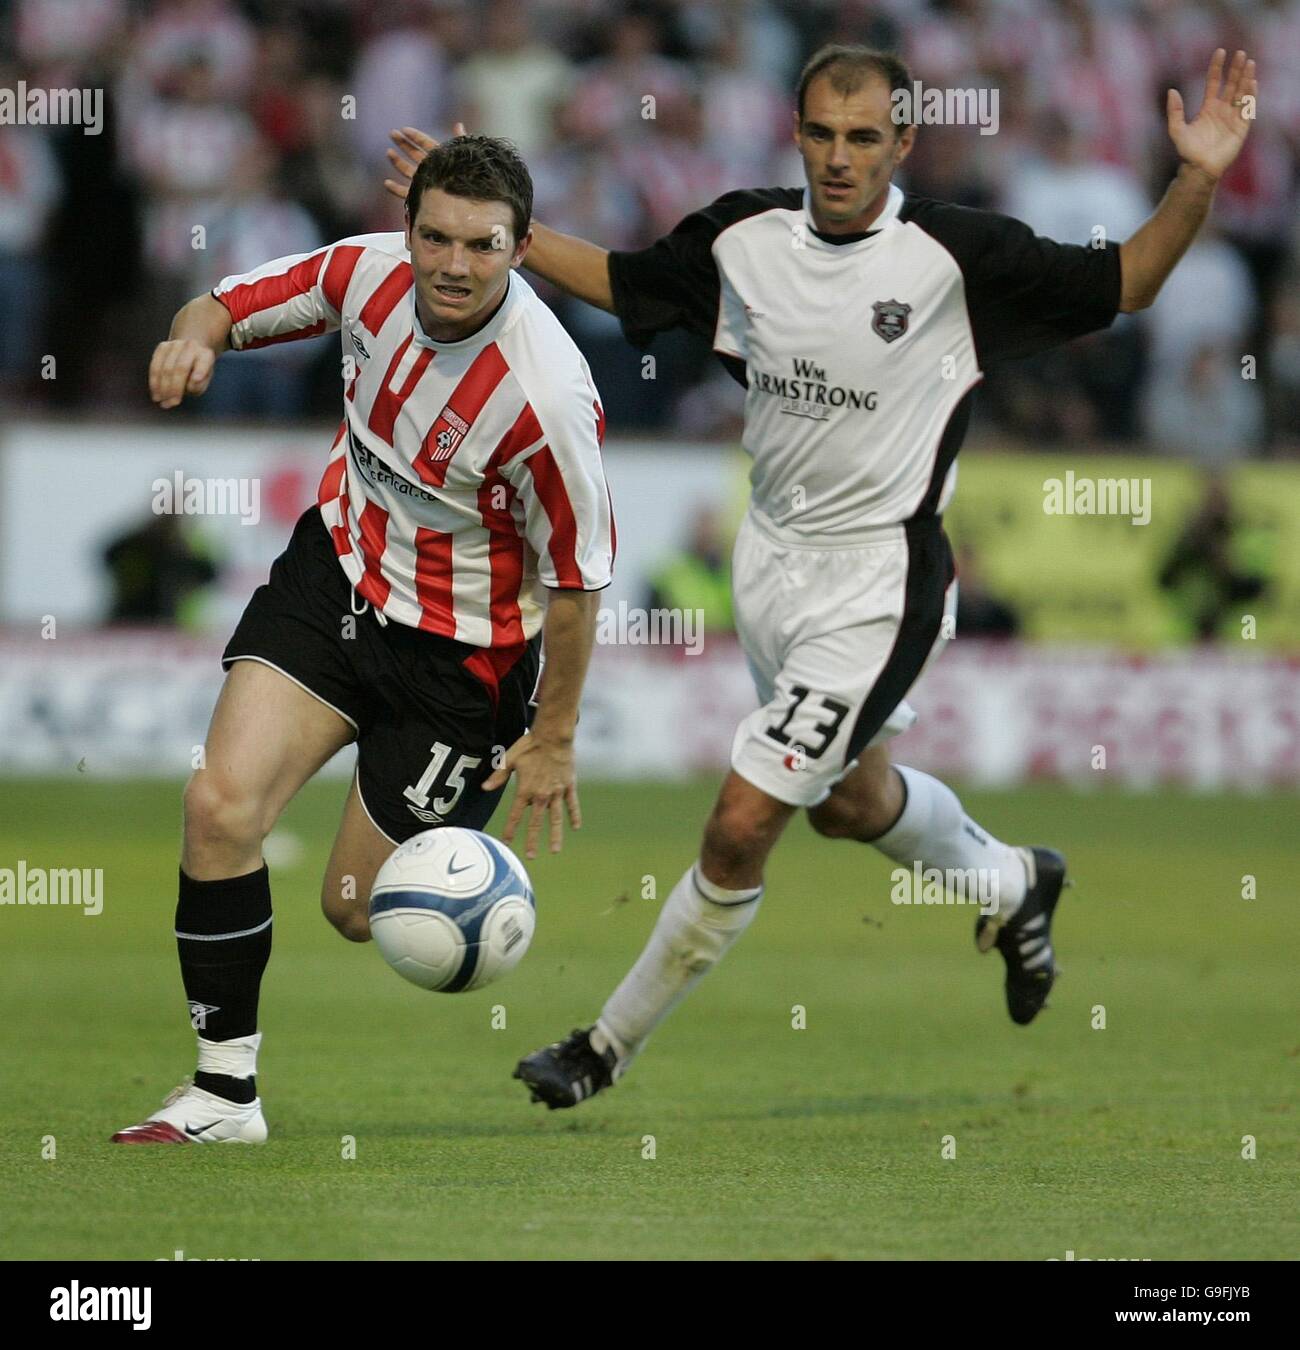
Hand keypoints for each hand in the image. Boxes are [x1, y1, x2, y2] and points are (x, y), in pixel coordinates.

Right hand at [149, 338, 216, 408]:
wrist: (190, 351)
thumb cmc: (198, 372)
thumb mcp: (204, 380)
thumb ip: (198, 386)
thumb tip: (187, 388)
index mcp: (206, 355)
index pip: (203, 363)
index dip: (200, 371)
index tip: (196, 380)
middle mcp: (191, 346)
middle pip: (181, 368)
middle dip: (175, 388)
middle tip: (172, 403)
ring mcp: (175, 344)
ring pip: (166, 368)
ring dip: (162, 387)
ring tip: (162, 400)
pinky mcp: (162, 346)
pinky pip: (155, 365)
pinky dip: (154, 381)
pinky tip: (155, 393)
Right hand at [384, 122, 465, 201]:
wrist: (467, 205)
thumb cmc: (468, 180)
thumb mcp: (463, 158)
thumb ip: (460, 142)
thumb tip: (458, 125)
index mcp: (441, 159)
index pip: (426, 144)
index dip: (415, 136)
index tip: (404, 129)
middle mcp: (431, 169)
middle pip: (414, 154)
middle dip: (403, 143)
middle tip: (392, 133)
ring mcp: (425, 182)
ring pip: (407, 170)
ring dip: (397, 161)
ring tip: (389, 152)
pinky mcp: (420, 196)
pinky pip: (405, 193)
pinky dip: (395, 189)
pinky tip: (387, 183)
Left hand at [483, 732, 580, 859]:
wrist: (554, 736)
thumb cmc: (530, 745)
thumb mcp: (510, 759)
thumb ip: (498, 776)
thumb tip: (484, 788)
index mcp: (525, 790)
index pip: (515, 815)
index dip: (510, 830)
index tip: (506, 844)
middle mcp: (541, 795)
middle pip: (536, 822)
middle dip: (533, 840)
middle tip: (531, 857)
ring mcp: (557, 792)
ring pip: (556, 818)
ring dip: (555, 835)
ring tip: (555, 851)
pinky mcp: (569, 786)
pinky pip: (572, 804)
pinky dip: (574, 815)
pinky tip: (576, 827)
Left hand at [1167, 49, 1255, 182]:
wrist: (1199, 169)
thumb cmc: (1188, 152)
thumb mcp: (1177, 130)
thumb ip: (1174, 111)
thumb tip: (1171, 91)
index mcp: (1208, 108)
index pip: (1214, 82)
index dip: (1217, 67)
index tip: (1220, 52)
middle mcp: (1222, 109)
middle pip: (1231, 84)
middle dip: (1235, 69)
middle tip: (1240, 53)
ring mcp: (1233, 116)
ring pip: (1241, 92)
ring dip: (1246, 77)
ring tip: (1249, 62)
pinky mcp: (1241, 126)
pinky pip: (1248, 108)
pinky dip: (1250, 95)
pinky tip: (1252, 83)